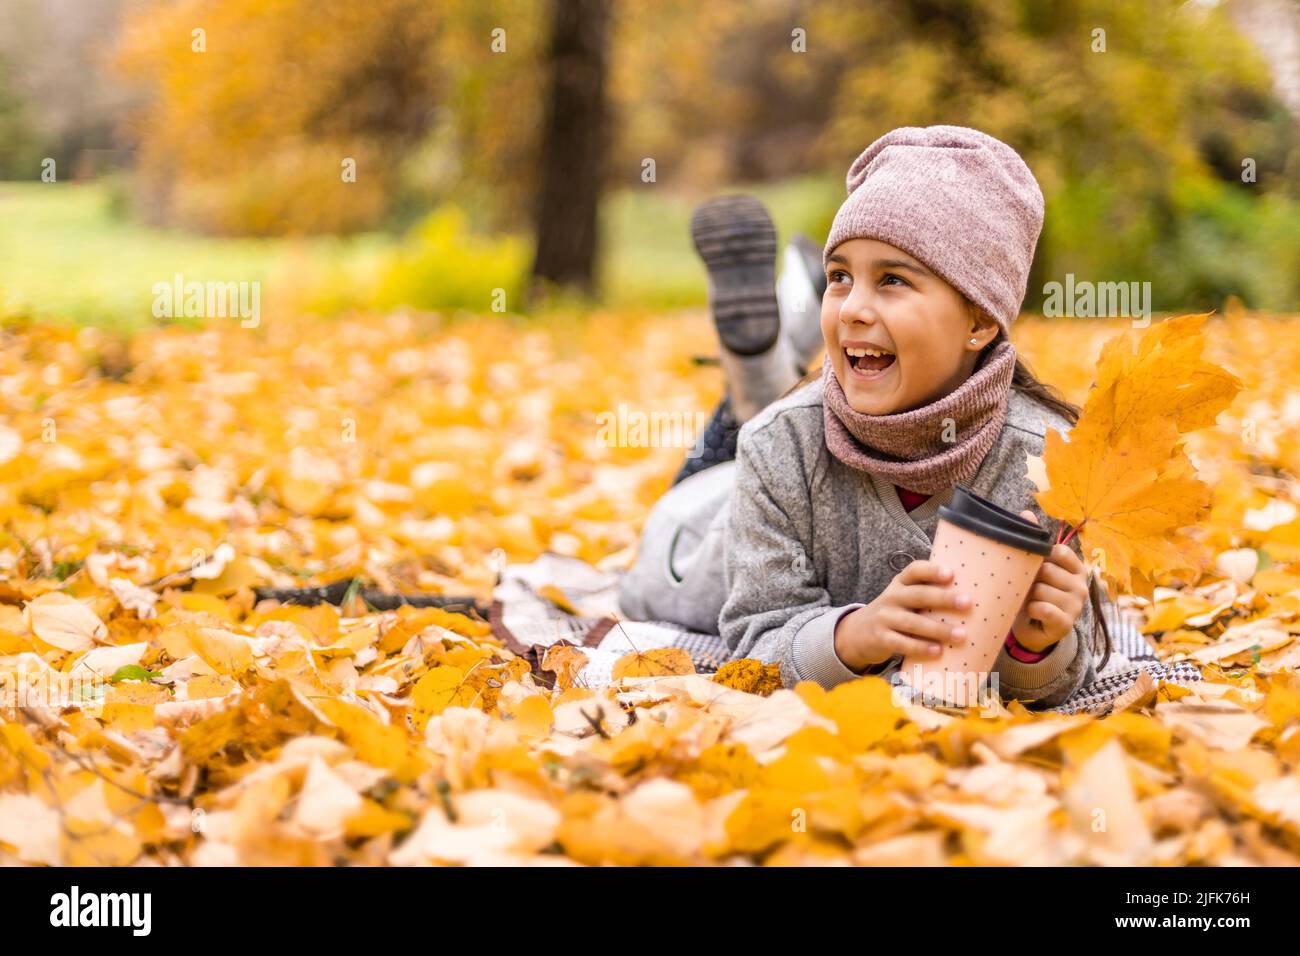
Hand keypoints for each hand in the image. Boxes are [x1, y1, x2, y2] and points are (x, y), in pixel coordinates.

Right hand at [833, 560, 971, 672]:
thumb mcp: (903, 598)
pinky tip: (937, 651)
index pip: (914, 571)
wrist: (857, 633)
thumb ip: (926, 596)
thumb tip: (972, 602)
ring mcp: (884, 618)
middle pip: (917, 595)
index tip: (951, 573)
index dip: (932, 570)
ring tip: (960, 635)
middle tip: (967, 603)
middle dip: (943, 598)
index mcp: (900, 584)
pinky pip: (902, 643)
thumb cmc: (894, 614)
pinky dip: (920, 647)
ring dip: (938, 629)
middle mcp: (891, 597)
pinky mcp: (881, 638)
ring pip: (912, 622)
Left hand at [1010, 511, 1088, 652]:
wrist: (1032, 629)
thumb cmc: (1033, 593)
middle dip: (1031, 579)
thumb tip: (1026, 513)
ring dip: (1029, 596)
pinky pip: (1043, 608)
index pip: (1058, 551)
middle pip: (1046, 571)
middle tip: (1030, 588)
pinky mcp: (1066, 623)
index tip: (1035, 566)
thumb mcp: (1032, 568)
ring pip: (1041, 590)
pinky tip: (1034, 612)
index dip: (1040, 557)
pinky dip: (1032, 609)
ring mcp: (1076, 605)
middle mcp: (1081, 585)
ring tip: (1031, 602)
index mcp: (1076, 567)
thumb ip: (1033, 541)